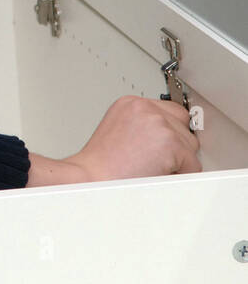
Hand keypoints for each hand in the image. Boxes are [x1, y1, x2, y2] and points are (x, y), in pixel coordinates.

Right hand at [29, 96, 199, 184]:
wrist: (91, 180)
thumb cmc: (101, 166)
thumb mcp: (118, 132)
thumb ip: (143, 127)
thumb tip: (169, 134)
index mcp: (130, 103)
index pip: (169, 111)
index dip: (168, 132)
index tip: (161, 146)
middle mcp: (145, 107)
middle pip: (183, 126)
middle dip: (175, 146)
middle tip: (152, 160)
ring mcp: (158, 122)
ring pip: (190, 146)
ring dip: (177, 162)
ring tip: (148, 167)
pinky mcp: (170, 141)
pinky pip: (192, 164)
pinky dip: (179, 175)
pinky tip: (155, 173)